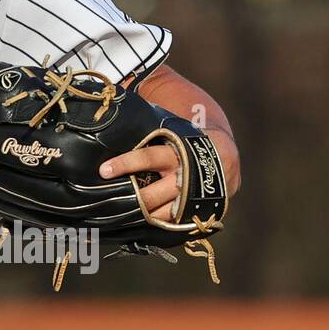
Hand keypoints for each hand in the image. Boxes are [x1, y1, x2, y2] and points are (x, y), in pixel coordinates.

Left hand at [99, 127, 239, 220]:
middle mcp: (187, 173)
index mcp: (178, 149)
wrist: (224, 152)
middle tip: (114, 202)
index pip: (148, 157)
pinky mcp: (204, 208)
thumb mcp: (170, 127)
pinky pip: (181, 222)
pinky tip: (148, 225)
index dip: (125, 163)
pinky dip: (165, 224)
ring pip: (169, 212)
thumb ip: (146, 125)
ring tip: (127, 218)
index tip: (104, 170)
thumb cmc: (187, 137)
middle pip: (157, 193)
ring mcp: (197, 193)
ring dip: (148, 216)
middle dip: (136, 199)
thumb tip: (115, 105)